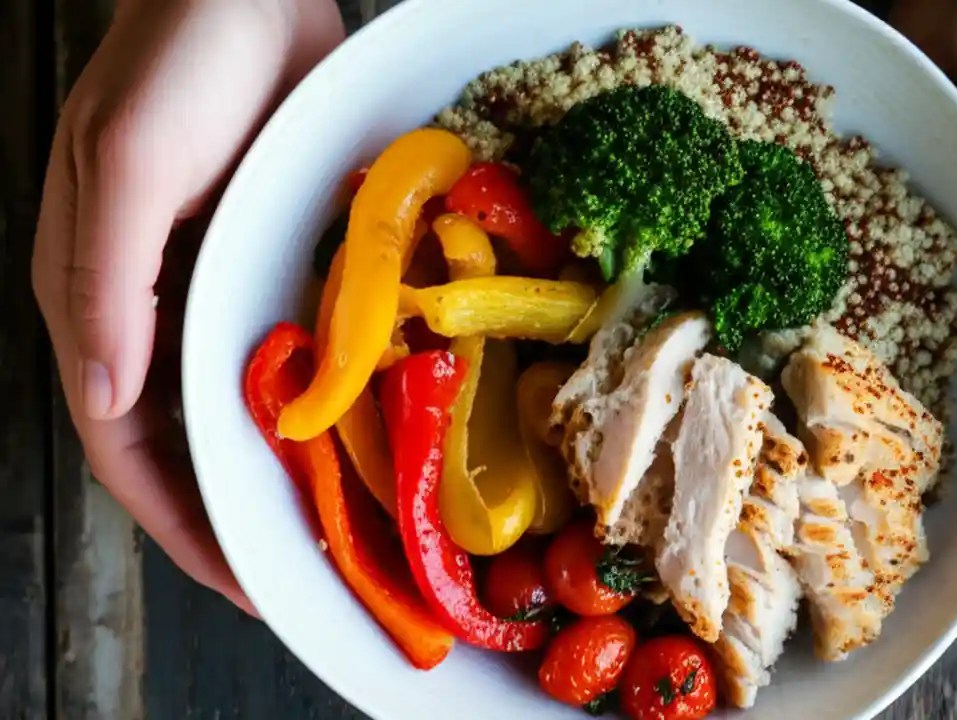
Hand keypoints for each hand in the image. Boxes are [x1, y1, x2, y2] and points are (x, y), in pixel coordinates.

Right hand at [31, 0, 342, 611]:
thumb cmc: (178, 64)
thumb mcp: (130, 164)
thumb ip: (107, 280)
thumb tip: (106, 398)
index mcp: (95, 295)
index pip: (123, 441)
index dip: (177, 521)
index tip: (241, 580)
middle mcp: (148, 304)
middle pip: (181, 440)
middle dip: (230, 512)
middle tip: (302, 572)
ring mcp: (210, 282)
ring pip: (234, 405)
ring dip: (274, 466)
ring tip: (335, 524)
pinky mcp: (261, 256)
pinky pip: (285, 351)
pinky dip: (311, 401)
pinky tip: (359, 431)